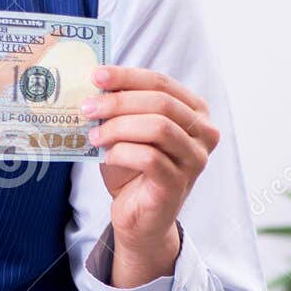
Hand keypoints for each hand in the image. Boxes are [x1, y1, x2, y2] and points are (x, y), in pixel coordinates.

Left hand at [80, 65, 219, 283]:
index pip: (161, 82)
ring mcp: (195, 160)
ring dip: (118, 127)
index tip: (96, 75)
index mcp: (194, 112)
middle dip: (118, 101)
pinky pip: (149, 158)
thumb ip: (120, 107)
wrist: (138, 215)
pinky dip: (121, 152)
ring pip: (158, 127)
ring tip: (94, 135)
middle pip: (161, 102)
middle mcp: (203, 133)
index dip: (127, 76)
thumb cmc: (133, 167)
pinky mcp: (179, 184)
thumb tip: (94, 83)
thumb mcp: (127, 130)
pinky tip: (106, 157)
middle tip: (87, 107)